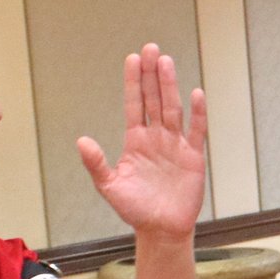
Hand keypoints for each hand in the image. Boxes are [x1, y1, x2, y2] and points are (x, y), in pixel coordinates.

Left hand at [77, 44, 207, 238]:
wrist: (161, 229)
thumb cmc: (135, 209)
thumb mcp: (109, 186)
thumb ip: (96, 163)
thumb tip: (81, 141)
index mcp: (135, 141)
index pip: (134, 104)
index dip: (133, 82)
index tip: (132, 59)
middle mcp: (156, 138)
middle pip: (154, 99)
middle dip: (152, 74)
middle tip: (151, 48)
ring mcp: (176, 145)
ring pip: (173, 108)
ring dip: (170, 86)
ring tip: (166, 62)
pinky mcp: (193, 157)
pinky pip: (196, 131)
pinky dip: (198, 114)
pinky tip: (196, 94)